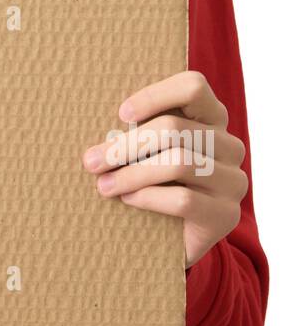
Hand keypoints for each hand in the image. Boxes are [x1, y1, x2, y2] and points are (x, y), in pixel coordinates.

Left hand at [82, 70, 247, 269]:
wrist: (174, 238)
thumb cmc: (155, 182)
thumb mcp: (150, 150)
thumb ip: (140, 131)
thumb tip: (99, 134)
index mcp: (213, 118)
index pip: (193, 86)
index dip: (156, 96)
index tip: (122, 114)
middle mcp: (230, 146)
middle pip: (176, 129)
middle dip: (127, 145)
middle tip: (92, 161)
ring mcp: (233, 181)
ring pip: (179, 163)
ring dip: (132, 174)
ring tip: (103, 184)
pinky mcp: (226, 215)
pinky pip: (184, 199)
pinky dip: (149, 197)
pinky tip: (128, 199)